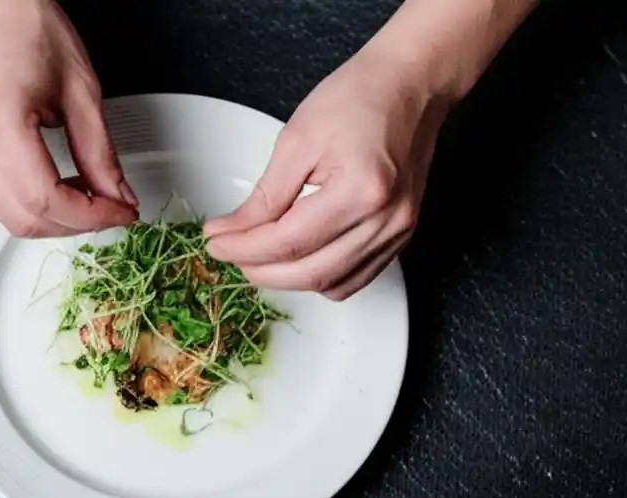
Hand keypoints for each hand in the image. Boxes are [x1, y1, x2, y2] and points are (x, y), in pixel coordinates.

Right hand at [0, 0, 137, 236]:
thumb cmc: (29, 29)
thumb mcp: (82, 92)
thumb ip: (101, 154)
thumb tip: (119, 198)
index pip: (46, 201)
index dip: (92, 217)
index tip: (121, 212)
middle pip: (24, 219)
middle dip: (75, 224)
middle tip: (110, 208)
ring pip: (8, 216)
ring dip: (53, 217)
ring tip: (84, 193)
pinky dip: (30, 203)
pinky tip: (54, 184)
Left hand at [204, 0, 534, 299]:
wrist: (410, 86)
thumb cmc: (359, 98)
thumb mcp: (298, 139)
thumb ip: (265, 195)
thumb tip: (230, 231)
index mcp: (361, 190)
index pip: (289, 241)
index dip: (245, 248)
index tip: (215, 242)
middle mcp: (386, 220)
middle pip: (311, 272)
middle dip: (261, 270)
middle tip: (231, 253)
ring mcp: (398, 231)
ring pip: (333, 284)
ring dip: (289, 280)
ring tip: (258, 258)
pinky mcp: (401, 236)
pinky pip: (356, 278)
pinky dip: (321, 279)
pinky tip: (297, 261)